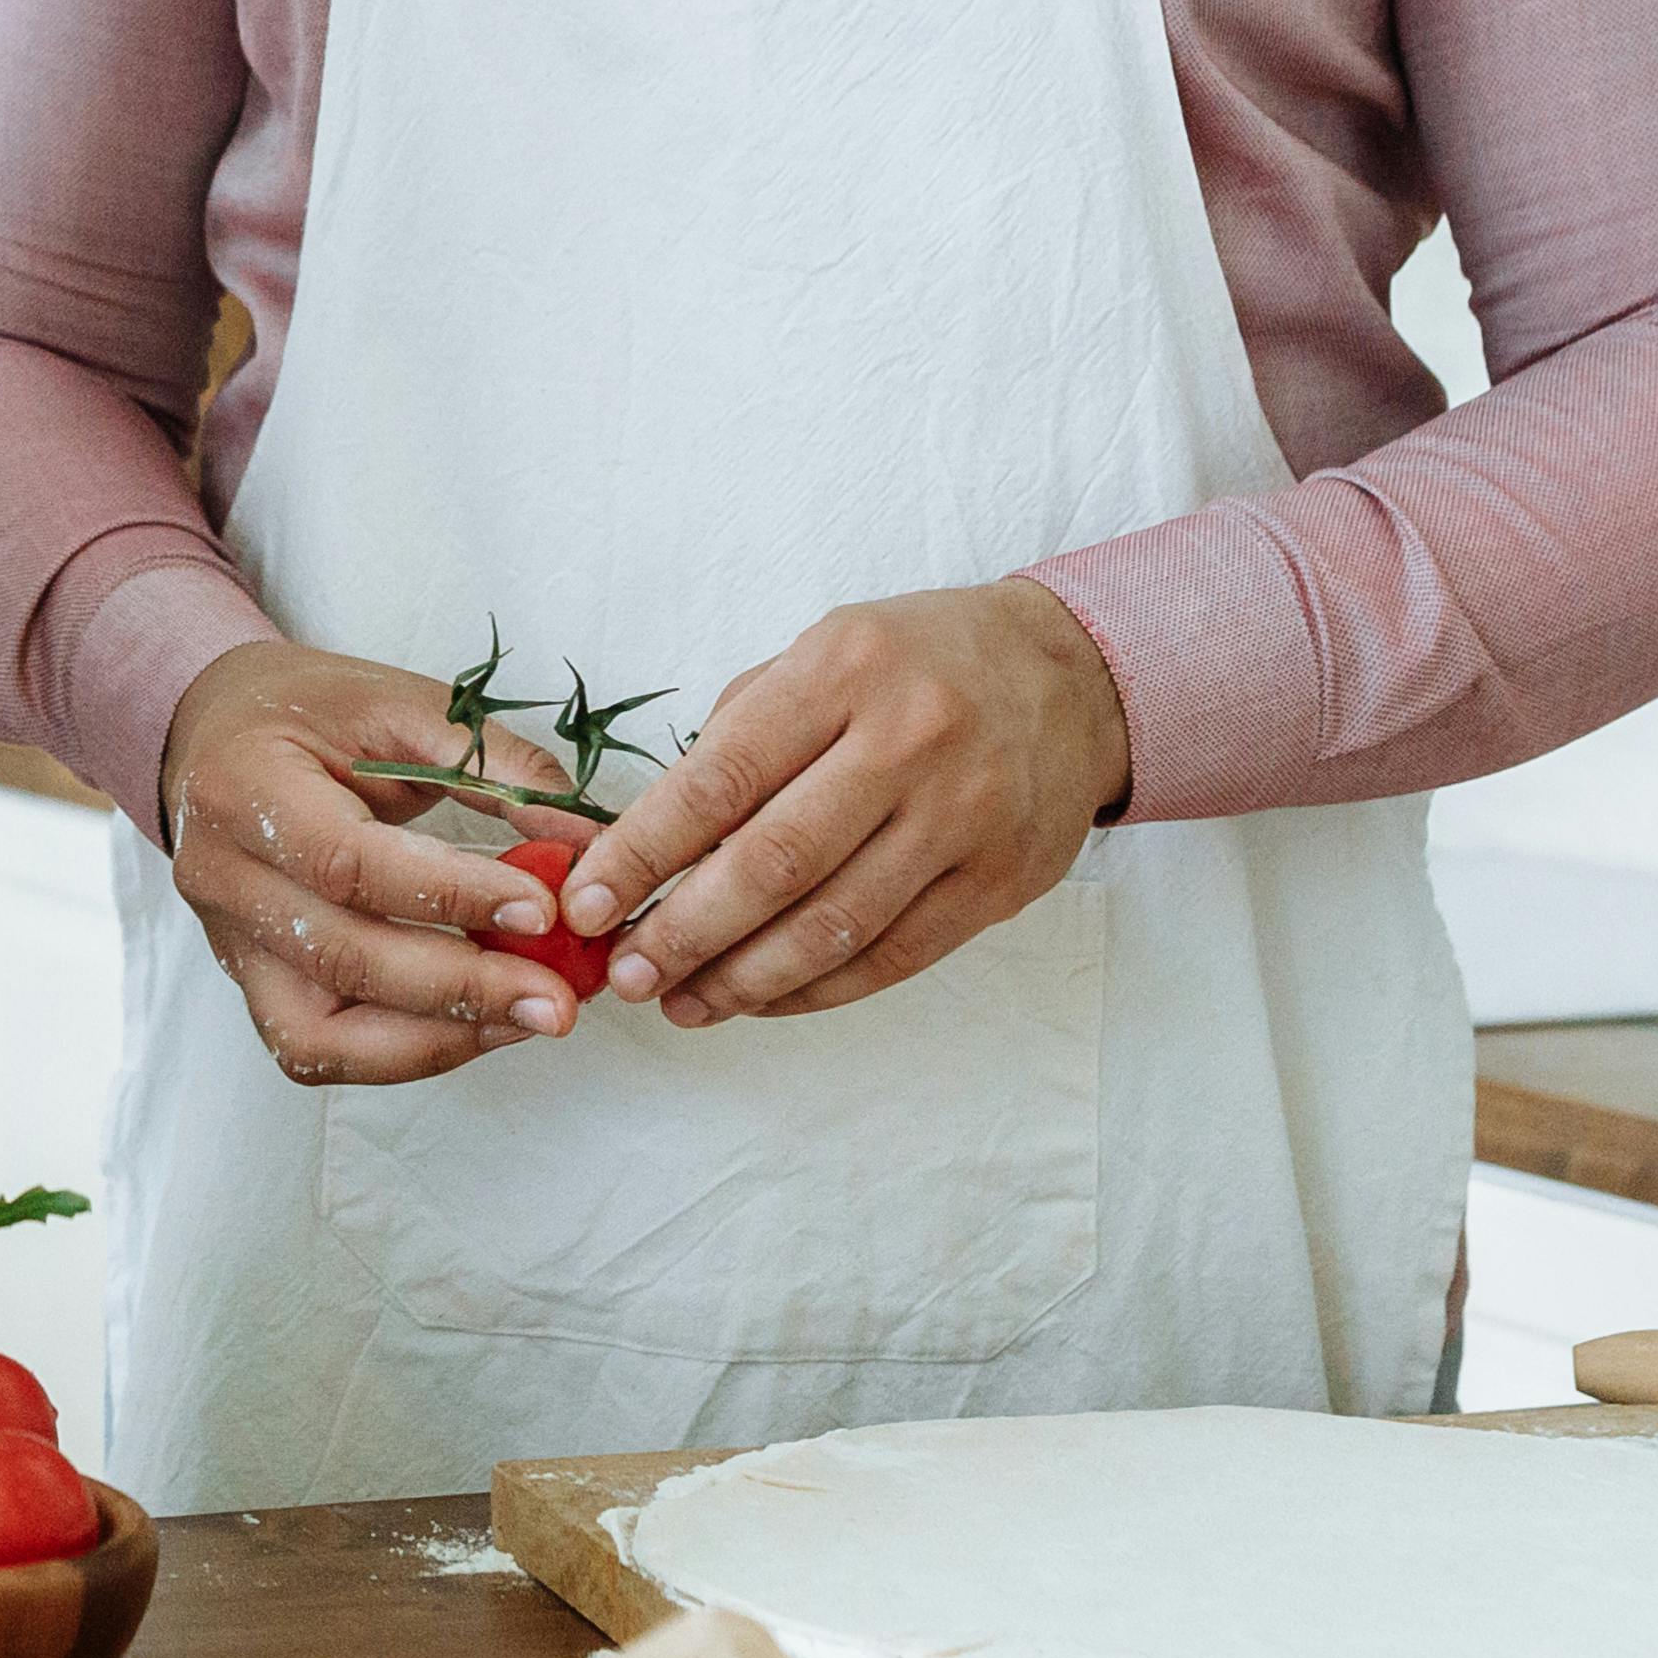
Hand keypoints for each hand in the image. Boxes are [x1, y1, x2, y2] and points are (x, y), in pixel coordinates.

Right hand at [154, 637, 594, 1088]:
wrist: (217, 730)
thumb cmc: (312, 711)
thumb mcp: (403, 705)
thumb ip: (493, 766)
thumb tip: (586, 838)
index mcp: (246, 787)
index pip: (347, 863)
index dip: (449, 896)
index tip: (543, 909)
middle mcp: (221, 876)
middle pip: (340, 958)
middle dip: (462, 989)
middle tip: (558, 1000)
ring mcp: (228, 942)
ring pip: (318, 1034)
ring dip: (434, 1038)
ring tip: (524, 1020)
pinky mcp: (249, 982)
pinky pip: (313, 1050)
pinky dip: (397, 1054)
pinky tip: (471, 1027)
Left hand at [547, 579, 1133, 1028]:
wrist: (1071, 678)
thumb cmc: (916, 664)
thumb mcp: (821, 655)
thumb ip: (740, 738)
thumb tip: (648, 845)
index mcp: (843, 670)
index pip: (721, 777)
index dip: (644, 852)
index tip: (586, 903)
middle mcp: (909, 741)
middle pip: (775, 864)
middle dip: (683, 932)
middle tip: (625, 974)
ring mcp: (964, 818)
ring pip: (834, 926)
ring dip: (742, 979)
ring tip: (680, 1002)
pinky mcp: (1001, 882)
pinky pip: (893, 957)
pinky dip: (815, 990)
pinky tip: (759, 998)